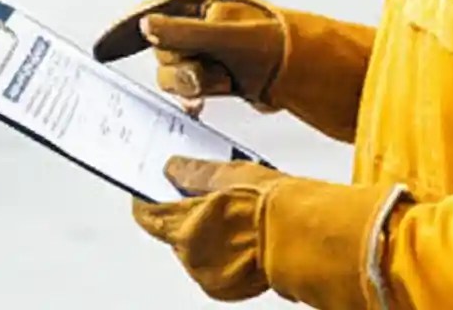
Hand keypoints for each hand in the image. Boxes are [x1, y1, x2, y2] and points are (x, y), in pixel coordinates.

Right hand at [94, 0, 285, 116]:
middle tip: (205, 75)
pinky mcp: (215, 71)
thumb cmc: (273, 44)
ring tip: (223, 82)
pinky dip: (195, 96)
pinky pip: (188, 87)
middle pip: (159, 51)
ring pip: (172, 73)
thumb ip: (183, 33)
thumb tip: (146, 27)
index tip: (101, 52)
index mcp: (198, 0)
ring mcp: (207, 47)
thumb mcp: (226, 37)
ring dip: (193, 83)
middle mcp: (198, 20)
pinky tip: (203, 103)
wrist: (307, 71)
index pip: (149, 13)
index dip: (123, 32)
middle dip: (178, 68)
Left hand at [132, 157, 410, 307]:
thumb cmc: (275, 207)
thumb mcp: (232, 174)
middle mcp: (191, 257)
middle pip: (172, 231)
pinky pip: (213, 264)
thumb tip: (173, 166)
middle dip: (185, 213)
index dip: (145, 198)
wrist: (307, 238)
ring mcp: (208, 275)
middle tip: (206, 194)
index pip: (147, 214)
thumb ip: (196, 172)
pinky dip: (220, 249)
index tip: (147, 187)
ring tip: (231, 212)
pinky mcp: (226, 287)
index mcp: (185, 229)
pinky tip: (240, 231)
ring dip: (205, 231)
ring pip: (194, 247)